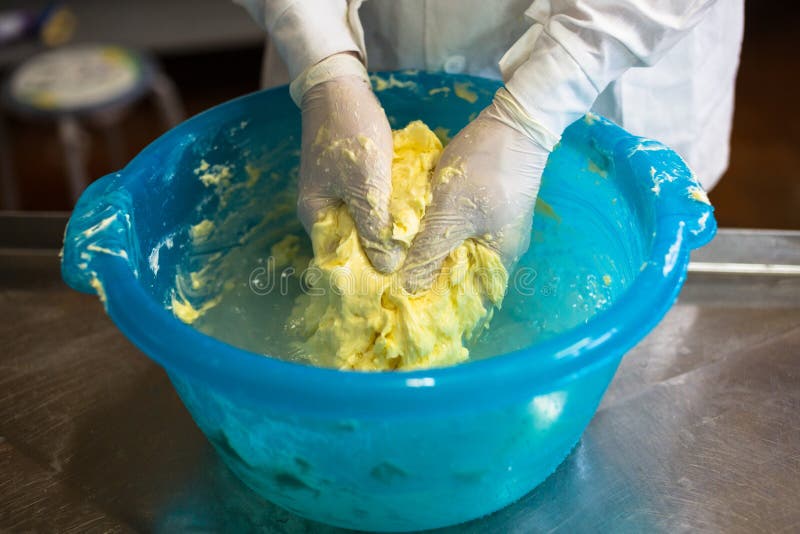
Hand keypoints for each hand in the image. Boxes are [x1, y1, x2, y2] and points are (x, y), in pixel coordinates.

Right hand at [297, 54, 401, 272]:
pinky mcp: (350, 182)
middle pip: (351, 247)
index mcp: (316, 216)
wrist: (341, 88)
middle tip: (412, 272)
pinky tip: (409, 223)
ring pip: (363, 228)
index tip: (393, 287)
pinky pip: (369, 209)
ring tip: (415, 252)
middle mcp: (322, 211)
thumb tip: (388, 268)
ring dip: (385, 237)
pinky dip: (386, 216)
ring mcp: (335, 195)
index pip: (336, 262)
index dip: (362, 277)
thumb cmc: (351, 135)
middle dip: (379, 259)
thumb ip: (375, 228)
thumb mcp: (366, 186)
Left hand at [401, 88, 555, 291]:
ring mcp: (492, 229)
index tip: (405, 312)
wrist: (514, 122)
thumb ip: (428, 255)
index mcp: (499, 261)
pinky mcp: (483, 209)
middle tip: (391, 288)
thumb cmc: (485, 172)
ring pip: (456, 255)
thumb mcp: (450, 216)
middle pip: (460, 279)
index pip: (470, 303)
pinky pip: (456, 233)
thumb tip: (407, 291)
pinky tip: (411, 235)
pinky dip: (435, 236)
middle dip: (428, 283)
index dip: (439, 309)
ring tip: (395, 265)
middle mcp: (499, 251)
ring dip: (429, 258)